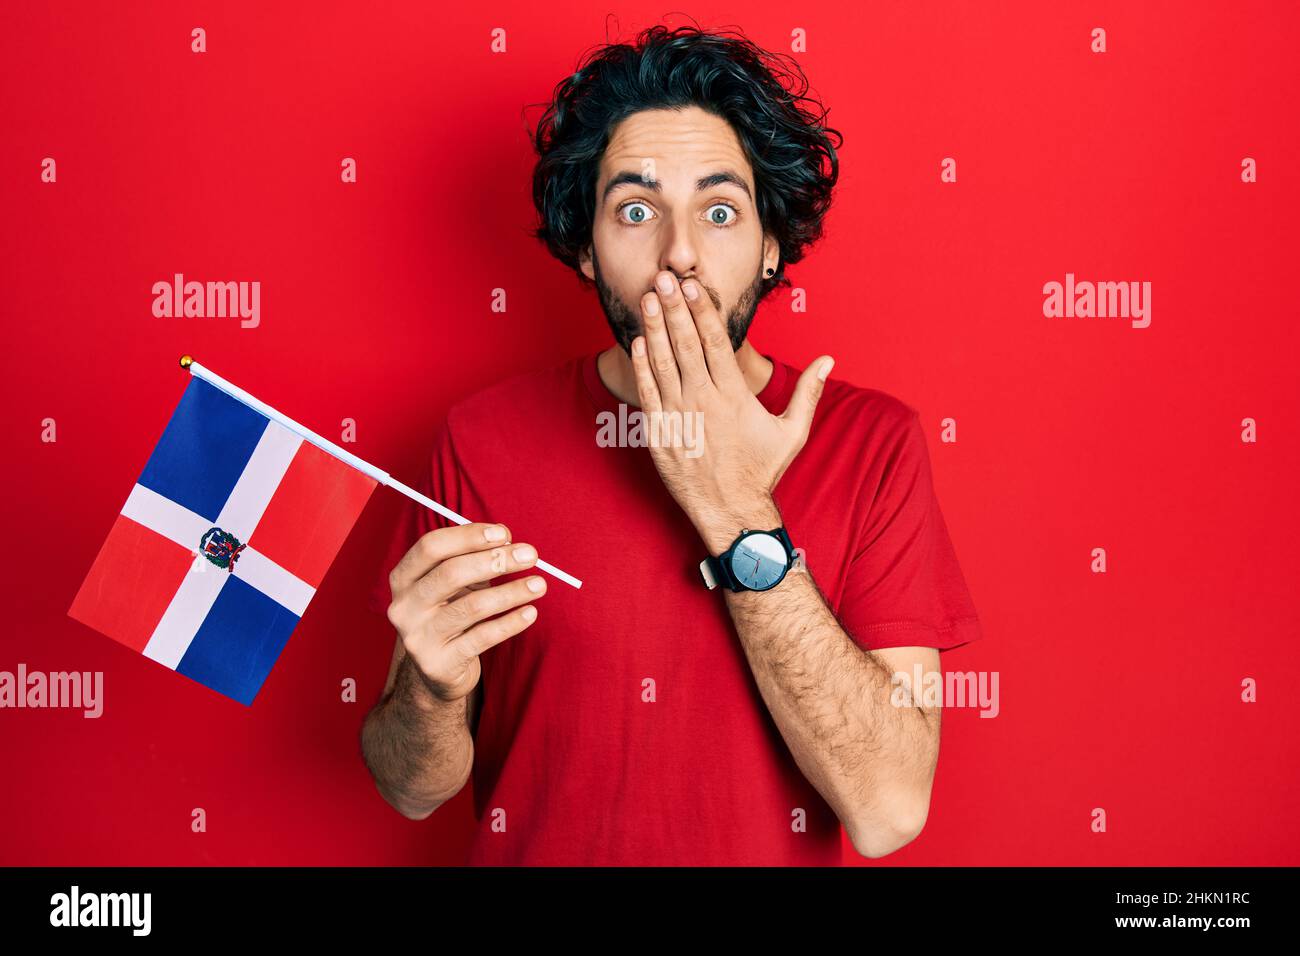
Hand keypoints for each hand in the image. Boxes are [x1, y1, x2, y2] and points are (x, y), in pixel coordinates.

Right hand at [384, 522, 545, 700]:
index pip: (431, 546)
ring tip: (539, 584)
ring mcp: (419, 637)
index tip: (503, 534)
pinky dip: (510, 623)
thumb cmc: (450, 613)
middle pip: (451, 573)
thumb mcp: (452, 585)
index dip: (468, 536)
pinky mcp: (439, 663)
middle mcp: (404, 606)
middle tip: (530, 555)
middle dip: (495, 560)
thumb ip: (471, 559)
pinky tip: (530, 612)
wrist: (436, 670)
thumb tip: (505, 539)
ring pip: (472, 606)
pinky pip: (482, 637)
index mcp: (403, 578)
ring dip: (511, 592)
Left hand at [629, 269, 832, 549]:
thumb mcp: (792, 432)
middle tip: (666, 277)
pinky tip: (639, 341)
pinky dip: (642, 366)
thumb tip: (828, 361)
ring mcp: (679, 417)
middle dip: (675, 308)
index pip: (716, 342)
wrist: (731, 511)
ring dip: (655, 328)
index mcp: (734, 396)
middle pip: (686, 344)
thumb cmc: (761, 471)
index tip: (694, 286)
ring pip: (663, 363)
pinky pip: (647, 392)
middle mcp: (704, 401)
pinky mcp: (659, 434)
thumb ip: (808, 393)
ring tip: (649, 298)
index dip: (703, 310)